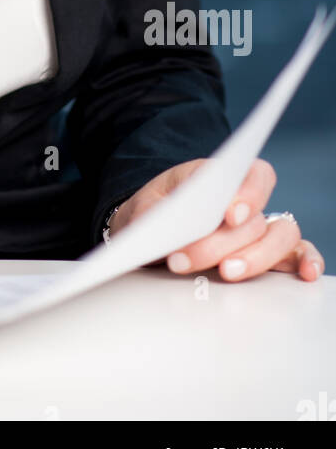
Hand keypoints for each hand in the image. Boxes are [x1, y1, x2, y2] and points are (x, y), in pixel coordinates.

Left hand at [109, 157, 323, 282]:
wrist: (151, 231)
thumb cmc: (154, 212)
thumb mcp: (143, 206)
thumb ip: (151, 213)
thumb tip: (161, 227)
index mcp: (220, 176)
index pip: (251, 174)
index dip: (248, 192)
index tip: (232, 214)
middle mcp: (246, 202)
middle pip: (256, 218)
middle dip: (223, 242)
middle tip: (188, 258)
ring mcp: (259, 228)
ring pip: (280, 238)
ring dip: (255, 259)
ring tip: (225, 273)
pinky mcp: (267, 254)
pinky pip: (296, 255)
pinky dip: (306, 262)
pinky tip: (304, 275)